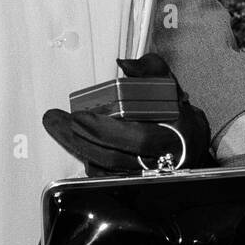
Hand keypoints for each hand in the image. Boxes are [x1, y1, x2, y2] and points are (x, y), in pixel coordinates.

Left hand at [42, 53, 210, 175]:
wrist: (190, 141)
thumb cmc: (175, 108)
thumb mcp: (168, 83)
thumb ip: (149, 68)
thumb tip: (122, 64)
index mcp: (171, 134)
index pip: (139, 138)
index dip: (108, 130)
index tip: (80, 114)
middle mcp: (158, 160)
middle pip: (114, 157)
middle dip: (80, 138)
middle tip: (54, 118)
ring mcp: (143, 174)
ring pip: (105, 168)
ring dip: (75, 146)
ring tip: (54, 124)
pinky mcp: (131, 180)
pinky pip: (104, 174)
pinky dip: (85, 156)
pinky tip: (69, 138)